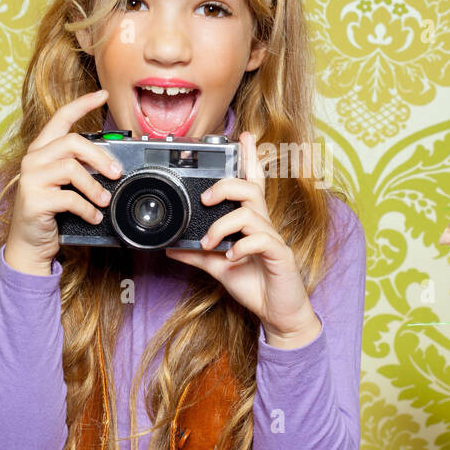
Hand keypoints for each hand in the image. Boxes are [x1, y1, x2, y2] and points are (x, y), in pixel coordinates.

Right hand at [6, 88, 122, 271]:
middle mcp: (33, 159)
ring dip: (95, 187)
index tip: (102, 94)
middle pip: (73, 143)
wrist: (30, 243)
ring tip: (104, 200)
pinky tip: (94, 216)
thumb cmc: (50, 210)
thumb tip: (112, 165)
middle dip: (100, 157)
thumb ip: (80, 168)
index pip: (61, 118)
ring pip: (72, 169)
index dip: (82, 104)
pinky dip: (87, 209)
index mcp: (42, 150)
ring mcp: (31, 178)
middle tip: (116, 173)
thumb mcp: (65, 184)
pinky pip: (69, 198)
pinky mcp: (33, 199)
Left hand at [165, 131, 321, 347]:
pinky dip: (241, 246)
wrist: (277, 312)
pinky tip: (232, 258)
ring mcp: (273, 239)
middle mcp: (264, 225)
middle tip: (204, 199)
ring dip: (223, 225)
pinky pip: (261, 240)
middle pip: (250, 188)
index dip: (249, 158)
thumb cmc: (253, 283)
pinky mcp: (279, 255)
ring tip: (210, 244)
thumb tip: (170, 246)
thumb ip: (197, 253)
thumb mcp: (218, 266)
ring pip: (250, 213)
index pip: (252, 182)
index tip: (244, 136)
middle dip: (226, 186)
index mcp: (251, 221)